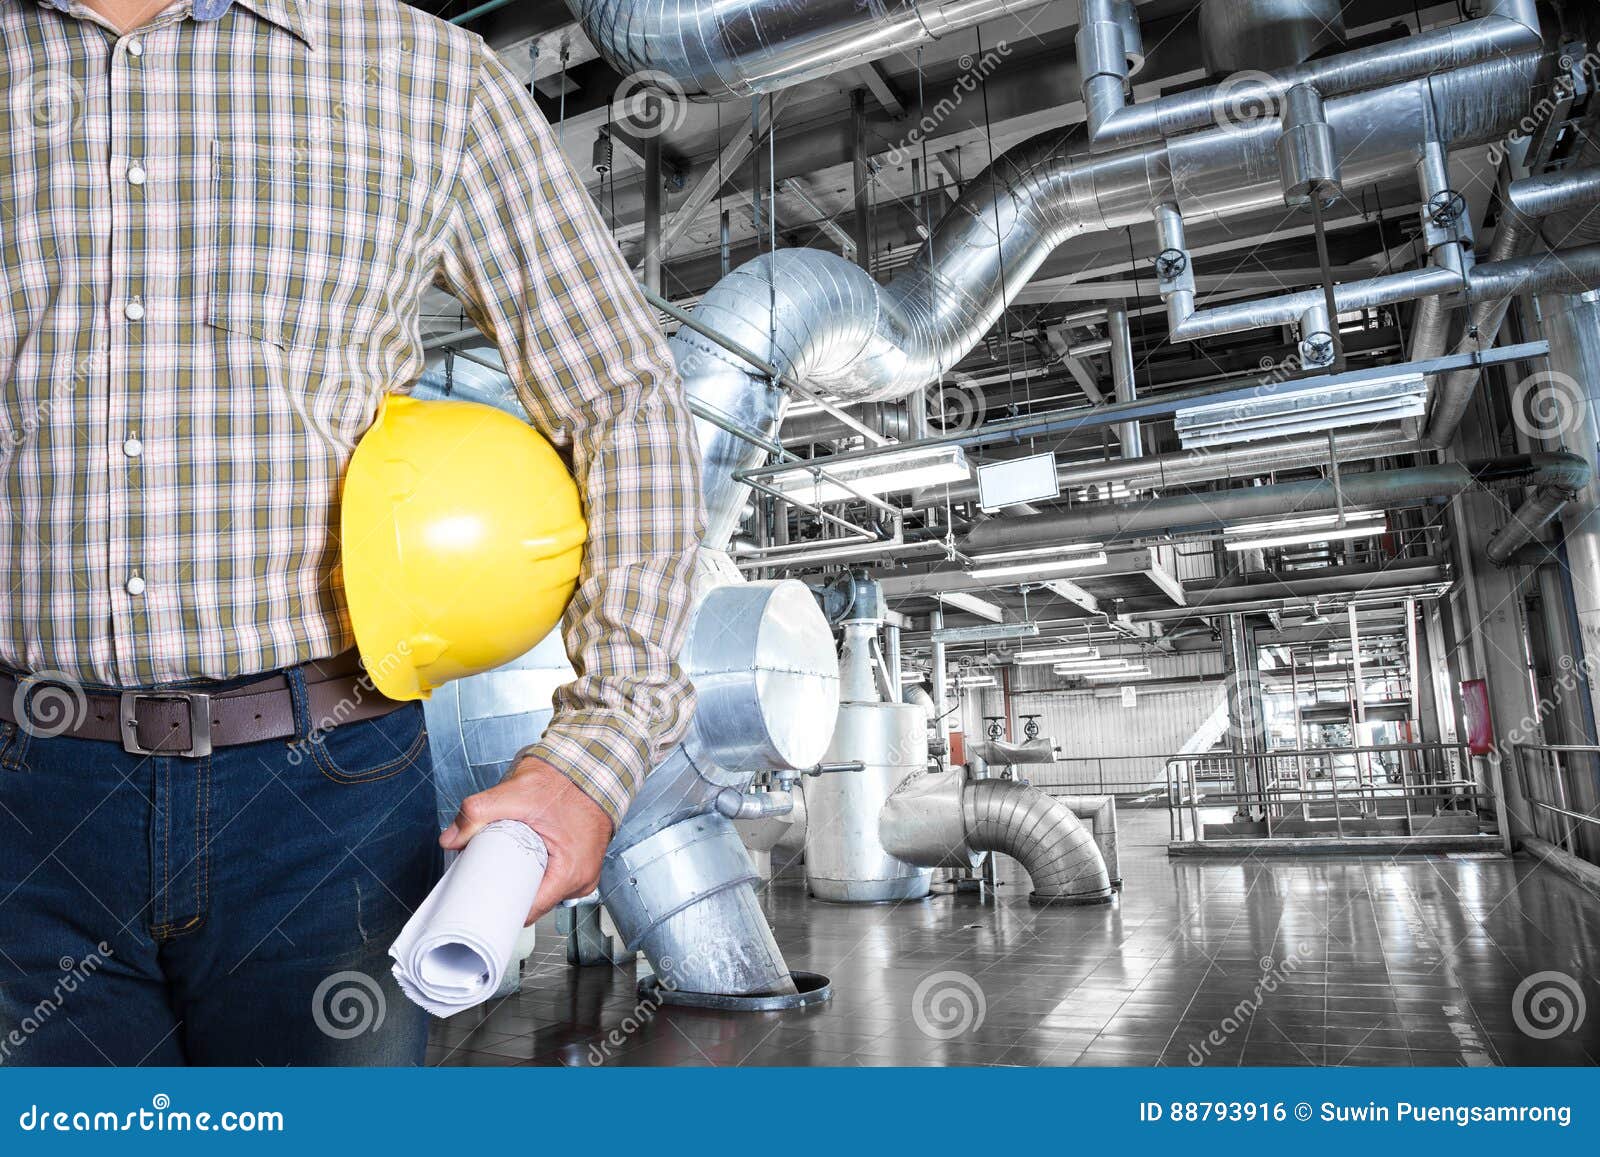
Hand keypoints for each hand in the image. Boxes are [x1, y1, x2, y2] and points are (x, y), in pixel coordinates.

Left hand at [440, 755, 614, 925]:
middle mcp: (582, 879)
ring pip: (543, 891)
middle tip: (486, 875)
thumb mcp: (516, 793)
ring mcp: (583, 873)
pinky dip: (536, 871)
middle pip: (534, 903)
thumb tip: (451, 838)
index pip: (529, 912)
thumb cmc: (567, 781)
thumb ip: (477, 812)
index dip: (500, 910)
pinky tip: (525, 858)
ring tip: (506, 863)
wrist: (591, 767)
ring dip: (523, 881)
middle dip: (507, 892)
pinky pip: (553, 879)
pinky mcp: (580, 865)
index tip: (480, 904)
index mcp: (571, 872)